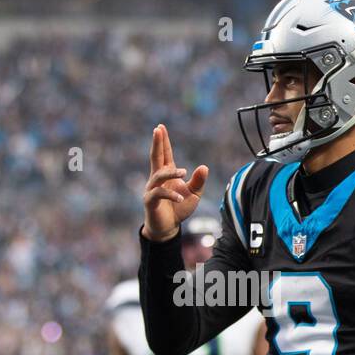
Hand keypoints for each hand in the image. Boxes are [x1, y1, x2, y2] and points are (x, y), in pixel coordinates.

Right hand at [142, 123, 207, 242]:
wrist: (168, 227)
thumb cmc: (179, 208)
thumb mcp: (194, 194)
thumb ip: (198, 181)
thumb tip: (204, 167)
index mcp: (167, 173)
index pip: (164, 154)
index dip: (163, 141)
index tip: (160, 127)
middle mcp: (157, 178)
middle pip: (156, 157)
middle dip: (157, 143)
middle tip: (157, 129)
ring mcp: (152, 189)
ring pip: (159, 175)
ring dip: (171, 172)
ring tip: (184, 173)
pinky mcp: (150, 201)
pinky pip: (159, 194)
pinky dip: (171, 195)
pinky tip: (180, 198)